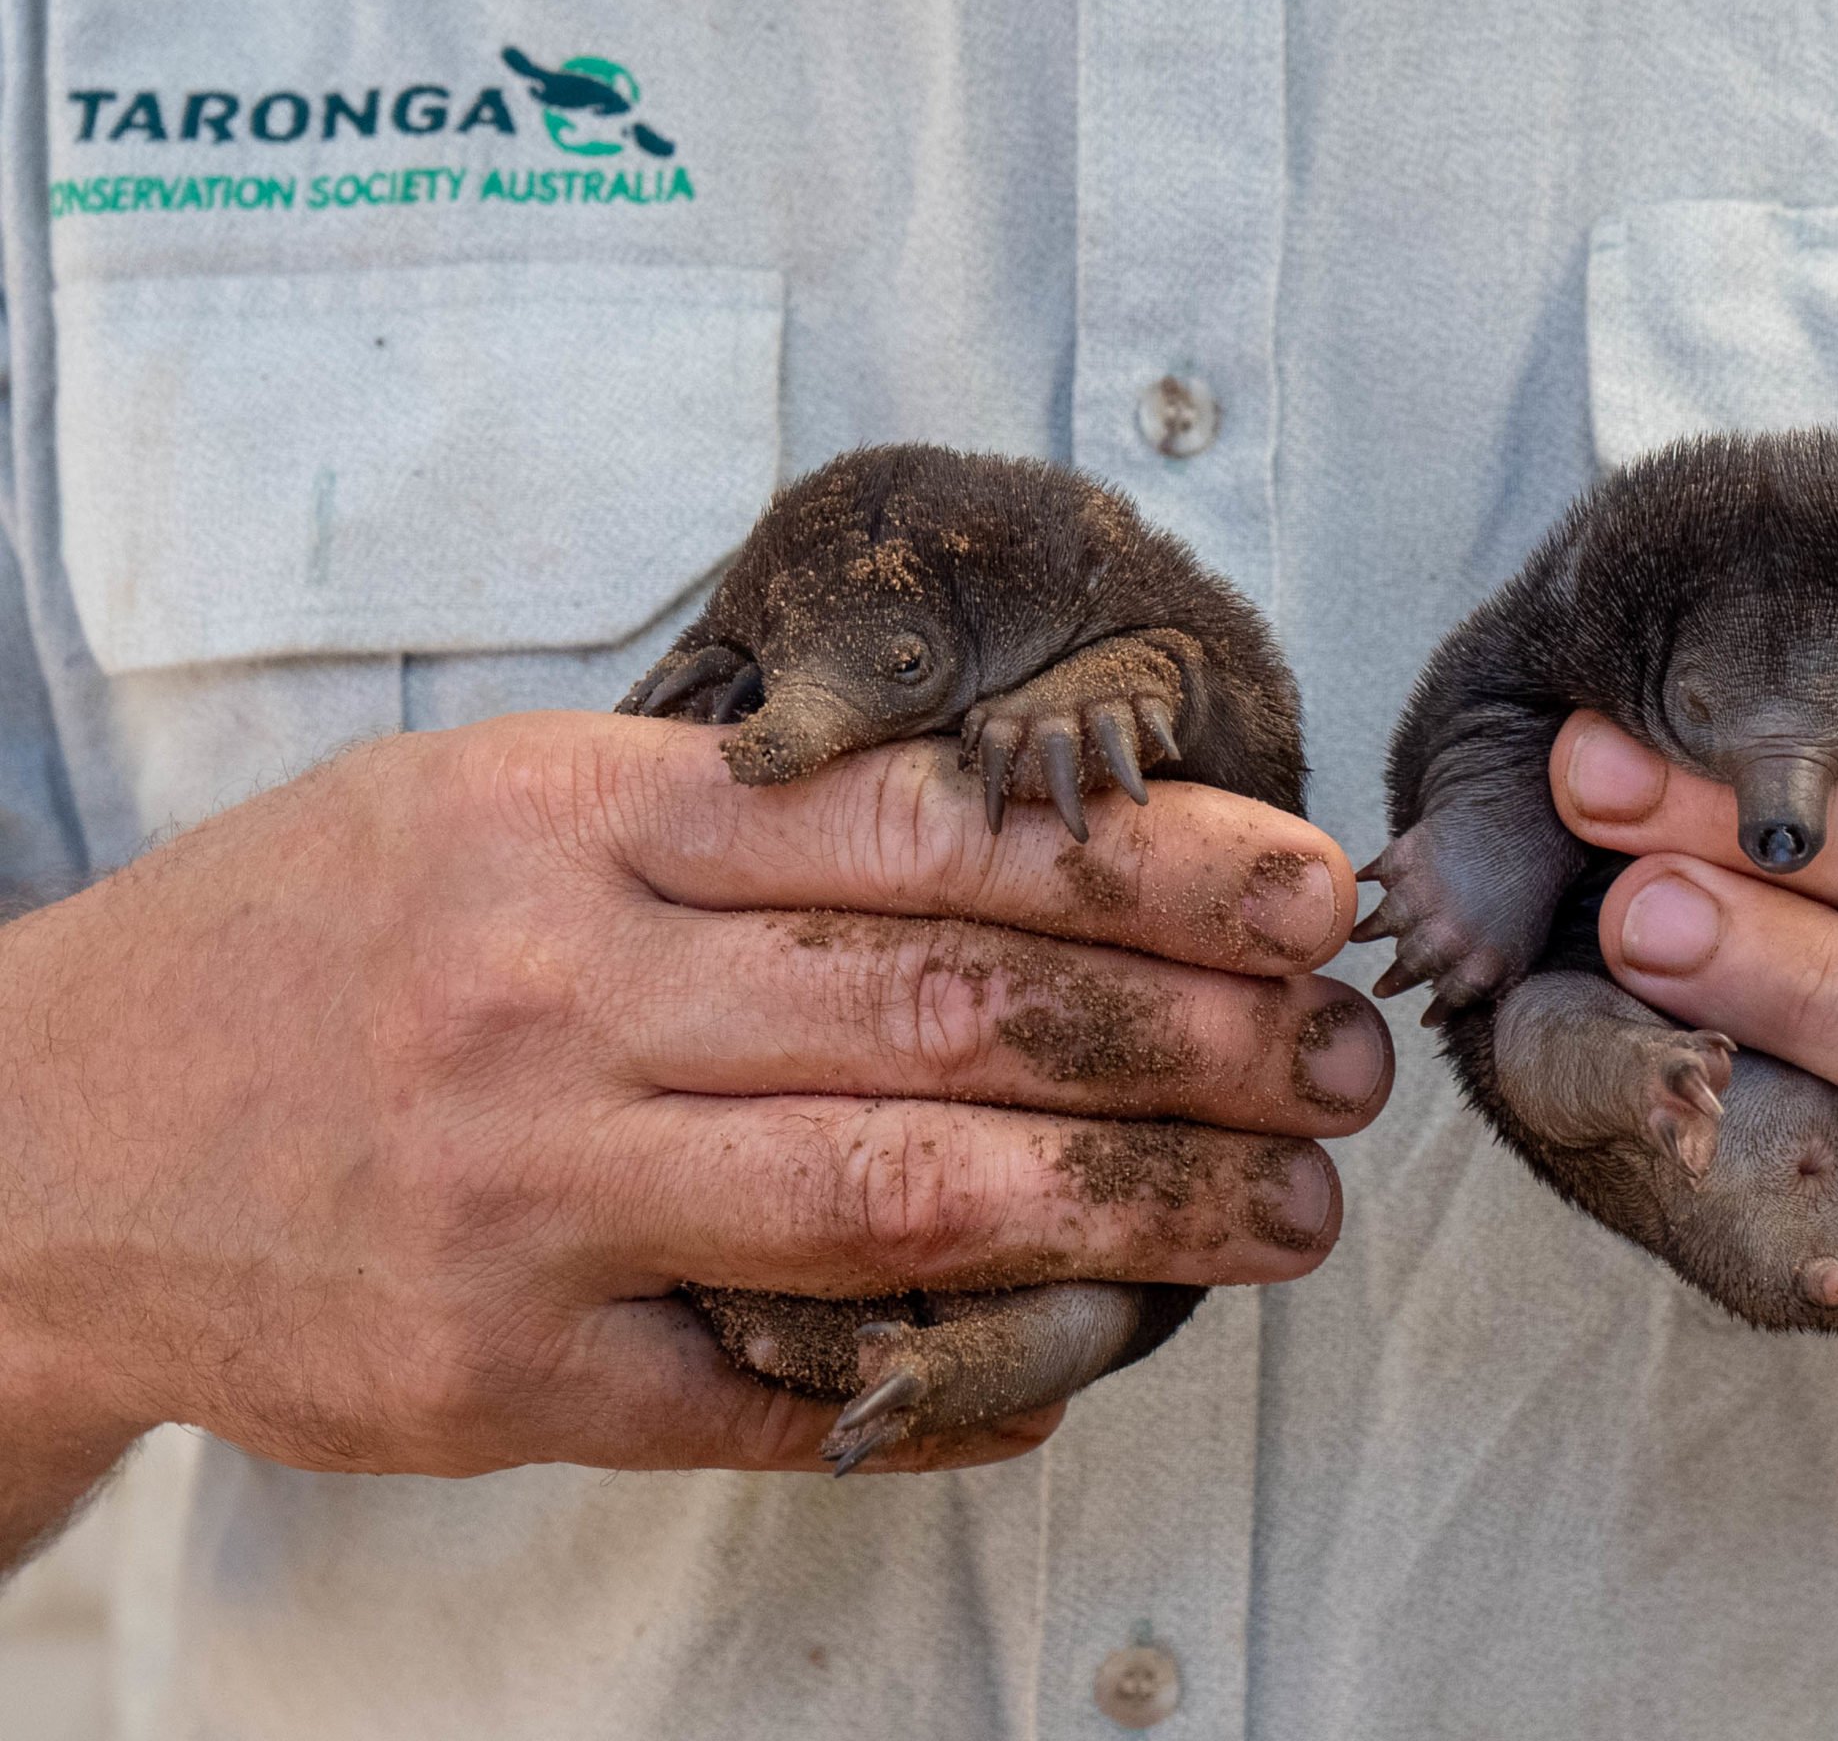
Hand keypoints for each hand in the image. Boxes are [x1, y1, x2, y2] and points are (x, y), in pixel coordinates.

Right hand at [0, 713, 1382, 1559]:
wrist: (37, 1136)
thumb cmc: (315, 949)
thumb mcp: (500, 810)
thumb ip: (738, 834)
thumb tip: (1016, 868)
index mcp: (578, 823)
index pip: (927, 828)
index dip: (1143, 858)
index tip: (1301, 887)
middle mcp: (560, 994)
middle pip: (946, 1010)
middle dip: (1185, 1038)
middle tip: (1346, 1060)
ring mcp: (529, 1194)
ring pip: (890, 1197)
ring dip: (1124, 1209)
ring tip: (1281, 1212)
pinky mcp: (498, 1370)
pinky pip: (768, 1388)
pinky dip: (943, 1382)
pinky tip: (1076, 1370)